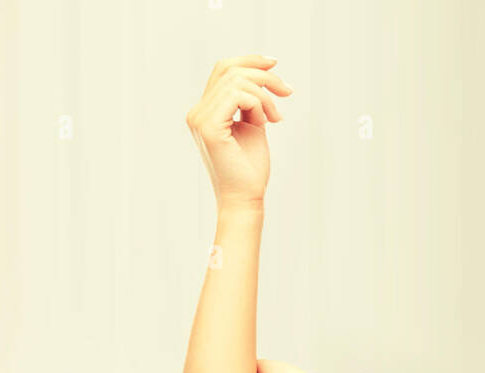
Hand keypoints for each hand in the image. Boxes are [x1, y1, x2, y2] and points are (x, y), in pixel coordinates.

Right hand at [185, 54, 292, 209]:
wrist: (246, 199)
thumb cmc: (250, 170)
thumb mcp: (252, 125)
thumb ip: (250, 101)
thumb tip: (261, 72)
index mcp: (205, 112)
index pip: (223, 70)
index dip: (250, 61)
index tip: (274, 64)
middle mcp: (197, 113)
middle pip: (229, 69)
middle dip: (263, 76)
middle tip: (287, 91)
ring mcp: (200, 119)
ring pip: (236, 81)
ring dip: (264, 95)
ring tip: (275, 118)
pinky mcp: (209, 127)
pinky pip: (238, 95)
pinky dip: (258, 104)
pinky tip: (265, 123)